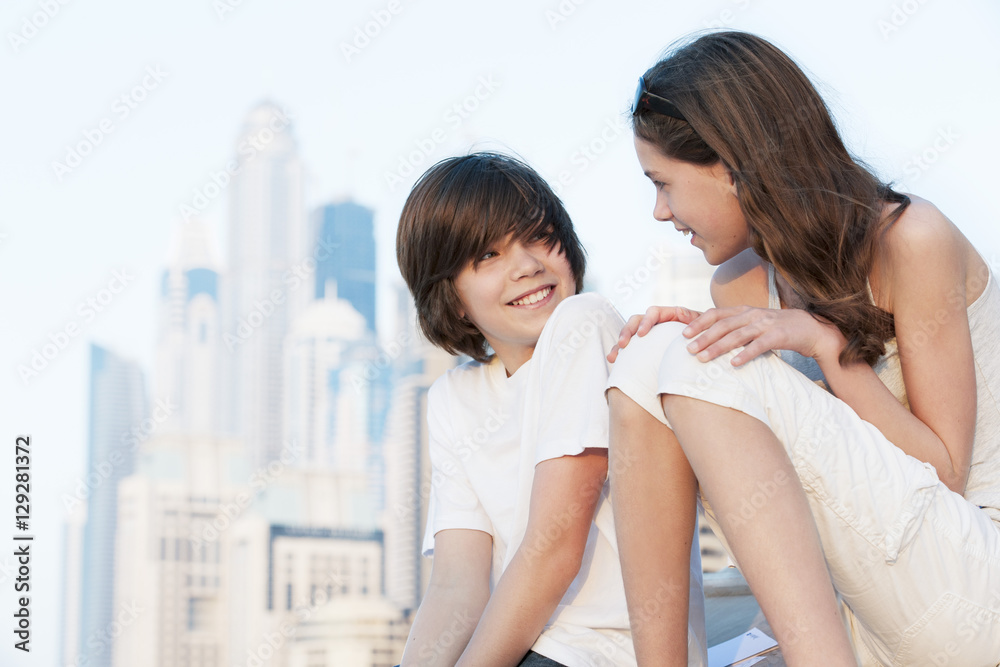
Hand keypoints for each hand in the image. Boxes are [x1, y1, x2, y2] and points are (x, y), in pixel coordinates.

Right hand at [607, 306, 700, 361]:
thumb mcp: (702, 325)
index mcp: (669, 314)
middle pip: (636, 321)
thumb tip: (681, 312)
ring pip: (629, 334)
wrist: (706, 346)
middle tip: (623, 345)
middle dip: (627, 332)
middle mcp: (656, 322)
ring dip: (619, 343)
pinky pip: (630, 347)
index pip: (653, 312)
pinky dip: (620, 352)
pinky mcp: (645, 346)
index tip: (642, 334)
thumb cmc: (706, 334)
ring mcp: (649, 334)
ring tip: (613, 357)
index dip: (645, 321)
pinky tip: (613, 361)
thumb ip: (693, 319)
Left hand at [681, 306, 844, 365]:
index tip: (683, 334)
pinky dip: (745, 354)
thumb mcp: (752, 324)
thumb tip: (707, 339)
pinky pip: (759, 345)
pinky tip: (734, 364)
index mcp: (743, 311)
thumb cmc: (776, 329)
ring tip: (703, 358)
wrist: (811, 329)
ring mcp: (765, 324)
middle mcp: (752, 314)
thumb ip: (733, 328)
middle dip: (703, 337)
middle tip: (688, 350)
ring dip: (718, 347)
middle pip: (722, 325)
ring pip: (737, 335)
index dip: (698, 323)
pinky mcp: (779, 335)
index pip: (716, 314)